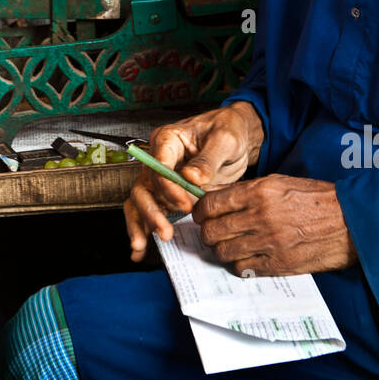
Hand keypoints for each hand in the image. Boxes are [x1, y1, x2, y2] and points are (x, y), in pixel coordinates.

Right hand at [124, 101, 263, 261]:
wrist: (237, 137)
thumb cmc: (228, 130)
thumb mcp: (224, 139)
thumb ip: (207, 159)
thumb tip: (191, 177)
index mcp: (168, 140)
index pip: (159, 165)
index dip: (168, 187)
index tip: (185, 204)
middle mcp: (159, 158)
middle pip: (144, 186)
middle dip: (151, 211)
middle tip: (165, 232)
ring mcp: (161, 177)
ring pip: (141, 201)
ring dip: (143, 223)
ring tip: (143, 245)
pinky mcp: (168, 193)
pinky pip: (151, 210)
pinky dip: (144, 229)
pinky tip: (141, 249)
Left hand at [193, 175, 356, 276]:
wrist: (348, 222)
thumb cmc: (314, 199)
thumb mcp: (278, 183)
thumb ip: (243, 191)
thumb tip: (211, 195)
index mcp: (259, 193)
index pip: (211, 204)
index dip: (199, 211)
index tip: (200, 214)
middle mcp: (260, 217)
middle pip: (212, 230)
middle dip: (206, 232)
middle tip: (211, 231)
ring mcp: (268, 243)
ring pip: (223, 252)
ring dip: (220, 250)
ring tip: (228, 245)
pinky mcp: (277, 265)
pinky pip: (242, 269)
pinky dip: (238, 264)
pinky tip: (245, 256)